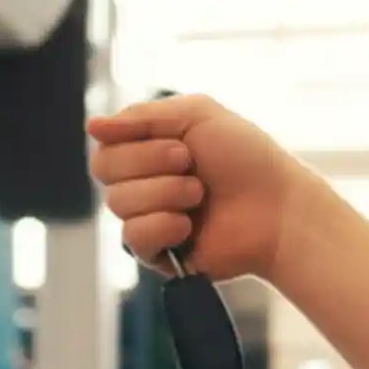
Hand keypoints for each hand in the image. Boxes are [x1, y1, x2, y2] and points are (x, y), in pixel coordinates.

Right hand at [88, 94, 343, 282]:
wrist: (278, 207)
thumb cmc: (246, 157)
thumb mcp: (196, 115)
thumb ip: (141, 117)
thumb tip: (90, 126)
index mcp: (147, 148)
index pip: (105, 144)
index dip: (134, 141)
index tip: (179, 142)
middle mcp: (142, 182)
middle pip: (104, 169)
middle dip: (150, 163)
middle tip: (190, 164)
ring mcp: (147, 217)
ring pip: (118, 202)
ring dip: (164, 193)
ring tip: (200, 196)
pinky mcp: (156, 254)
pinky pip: (132, 238)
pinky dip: (162, 225)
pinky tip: (189, 226)